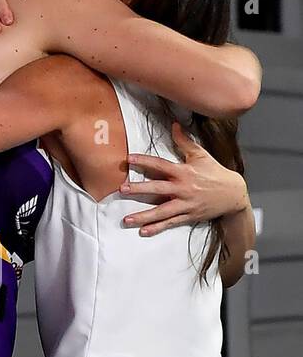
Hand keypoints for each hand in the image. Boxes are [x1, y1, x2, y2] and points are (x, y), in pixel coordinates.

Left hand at [120, 122, 251, 235]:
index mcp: (184, 172)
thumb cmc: (216, 173)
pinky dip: (157, 227)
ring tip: (126, 220)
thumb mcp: (201, 155)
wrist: (235, 194)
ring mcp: (186, 204)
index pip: (161, 165)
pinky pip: (171, 223)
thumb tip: (174, 124)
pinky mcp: (189, 216)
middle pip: (158, 189)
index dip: (145, 161)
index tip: (129, 159)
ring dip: (143, 216)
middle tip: (122, 189)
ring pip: (162, 211)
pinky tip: (143, 231)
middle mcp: (184, 189)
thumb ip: (185, 141)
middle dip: (140, 189)